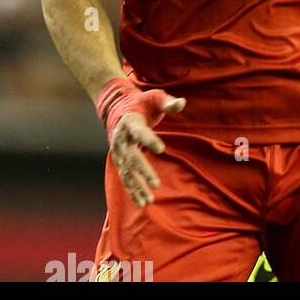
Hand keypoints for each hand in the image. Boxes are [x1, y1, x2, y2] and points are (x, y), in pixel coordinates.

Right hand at [96, 79, 185, 207]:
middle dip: (144, 171)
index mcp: (130, 122)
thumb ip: (168, 102)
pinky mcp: (120, 161)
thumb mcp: (155, 97)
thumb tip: (181, 103)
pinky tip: (142, 202)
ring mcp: (118, 152)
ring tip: (149, 200)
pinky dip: (132, 190)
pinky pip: (126, 178)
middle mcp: (121, 139)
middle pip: (132, 158)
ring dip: (137, 186)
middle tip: (157, 184)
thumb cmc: (142, 103)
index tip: (162, 149)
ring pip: (127, 172)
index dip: (150, 140)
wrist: (118, 109)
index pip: (140, 132)